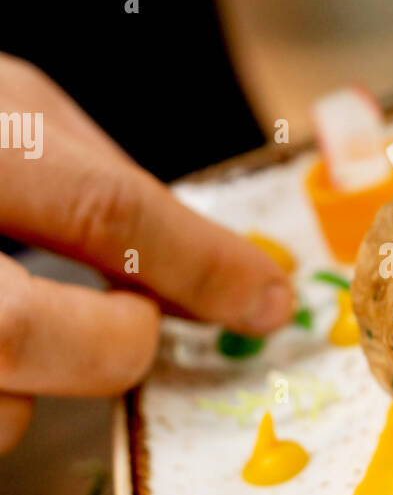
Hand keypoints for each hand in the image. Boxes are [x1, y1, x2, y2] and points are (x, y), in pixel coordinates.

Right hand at [0, 55, 293, 452]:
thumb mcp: (10, 107)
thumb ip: (100, 181)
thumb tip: (213, 269)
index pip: (102, 209)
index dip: (201, 263)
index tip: (264, 300)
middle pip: (22, 333)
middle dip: (109, 346)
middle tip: (133, 327)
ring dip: (22, 387)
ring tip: (8, 323)